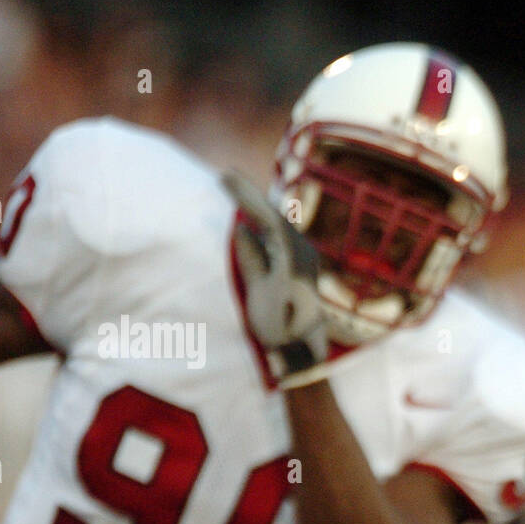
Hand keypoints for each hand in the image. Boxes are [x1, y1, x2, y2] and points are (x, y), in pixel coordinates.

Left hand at [223, 171, 338, 388]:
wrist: (293, 350)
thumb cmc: (277, 324)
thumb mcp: (257, 287)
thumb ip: (251, 259)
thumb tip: (240, 231)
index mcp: (292, 258)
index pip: (268, 225)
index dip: (249, 204)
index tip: (229, 185)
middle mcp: (300, 252)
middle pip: (270, 215)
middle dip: (246, 193)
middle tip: (224, 173)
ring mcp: (299, 256)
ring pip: (270, 217)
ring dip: (247, 195)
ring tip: (225, 177)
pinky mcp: (292, 262)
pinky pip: (272, 228)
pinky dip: (254, 209)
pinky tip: (238, 196)